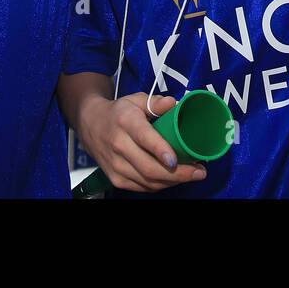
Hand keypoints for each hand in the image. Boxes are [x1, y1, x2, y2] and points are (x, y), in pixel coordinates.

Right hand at [77, 92, 205, 191]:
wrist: (90, 125)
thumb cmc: (118, 112)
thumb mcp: (136, 100)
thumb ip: (156, 103)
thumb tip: (174, 103)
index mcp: (125, 121)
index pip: (143, 138)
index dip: (160, 150)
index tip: (175, 159)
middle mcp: (118, 145)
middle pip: (149, 167)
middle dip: (178, 174)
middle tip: (199, 172)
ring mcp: (116, 165)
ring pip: (148, 181)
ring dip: (173, 181)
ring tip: (192, 175)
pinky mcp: (116, 178)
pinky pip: (143, 187)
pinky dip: (161, 185)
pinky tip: (173, 178)